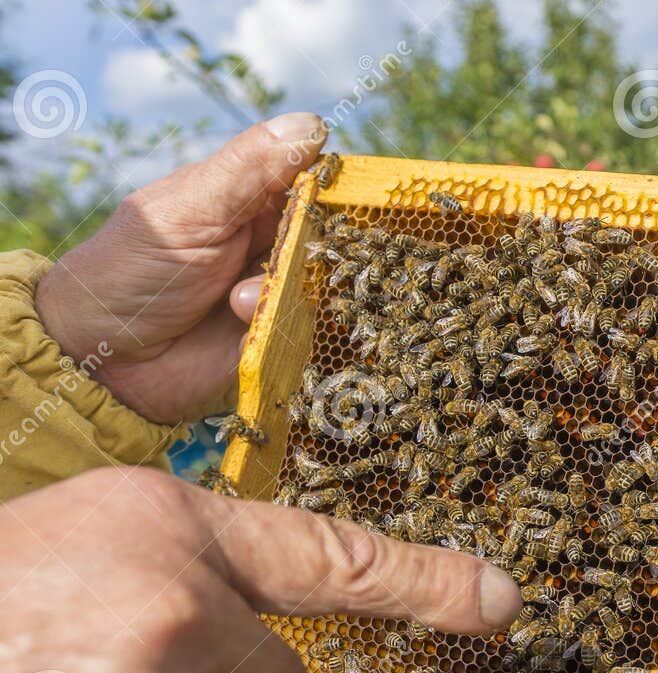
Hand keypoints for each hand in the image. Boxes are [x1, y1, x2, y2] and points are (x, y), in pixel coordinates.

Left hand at [35, 113, 327, 424]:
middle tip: (278, 262)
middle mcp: (272, 247)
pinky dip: (286, 332)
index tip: (350, 202)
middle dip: (312, 253)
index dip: (337, 192)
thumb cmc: (132, 270)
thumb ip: (250, 169)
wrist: (102, 358)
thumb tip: (313, 122)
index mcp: (251, 201)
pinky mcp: (279, 342)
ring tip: (234, 304)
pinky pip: (312, 336)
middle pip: (332, 243)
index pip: (316, 186)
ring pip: (324, 291)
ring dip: (283, 295)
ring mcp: (278, 296)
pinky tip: (246, 331)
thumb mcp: (191, 209)